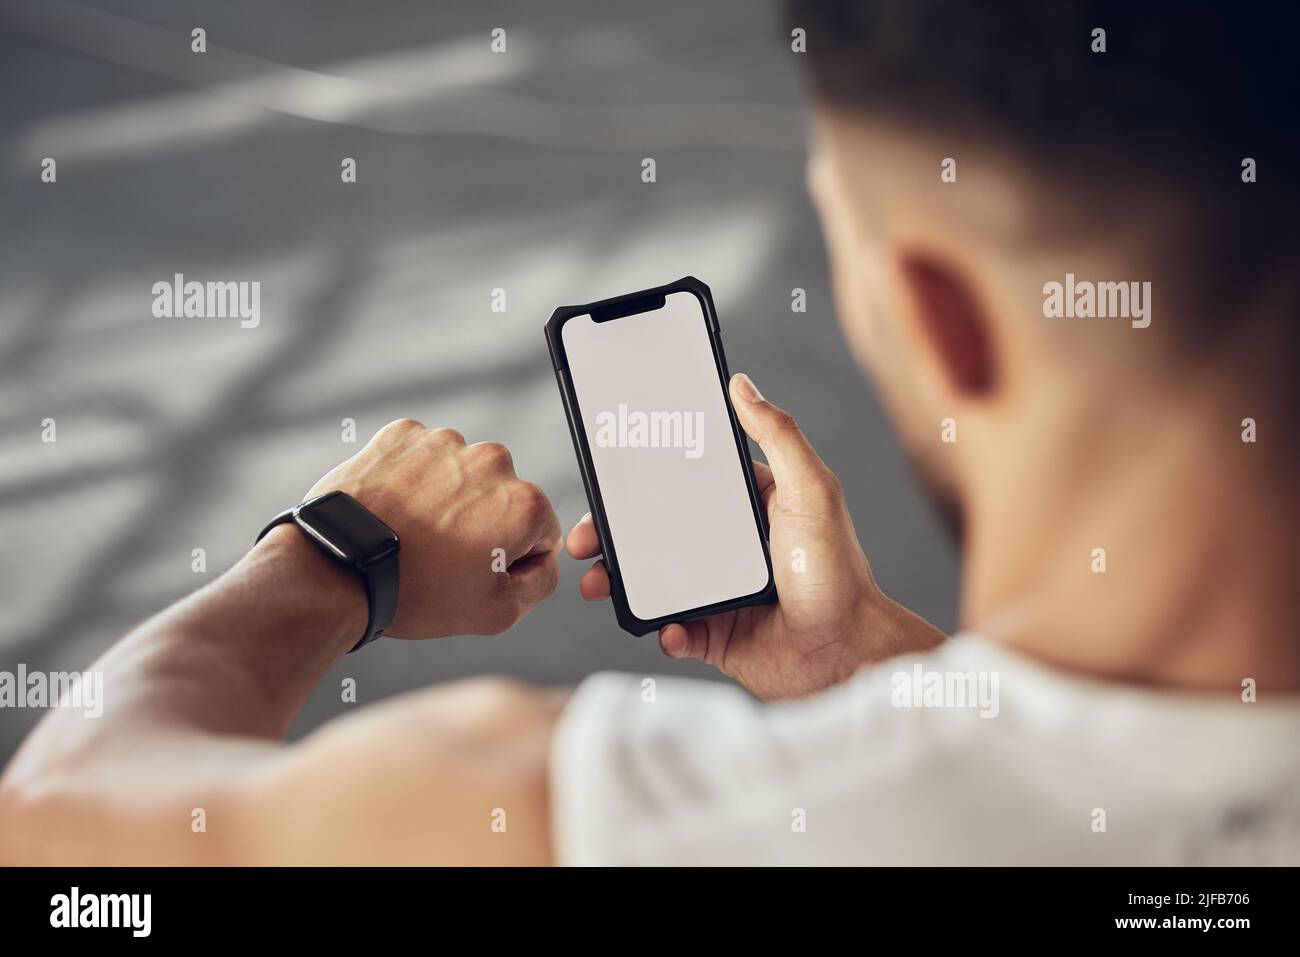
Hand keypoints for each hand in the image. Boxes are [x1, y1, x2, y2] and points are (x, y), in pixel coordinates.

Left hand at [301, 419, 560, 638]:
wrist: (337, 568)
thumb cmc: (416, 593)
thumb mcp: (496, 613)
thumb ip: (541, 583)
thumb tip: (544, 559)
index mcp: (525, 503)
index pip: (540, 533)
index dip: (512, 560)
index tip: (476, 571)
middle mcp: (492, 461)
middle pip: (501, 498)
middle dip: (482, 523)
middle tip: (442, 556)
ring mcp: (444, 442)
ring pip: (460, 474)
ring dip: (446, 499)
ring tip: (413, 534)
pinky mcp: (403, 435)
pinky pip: (421, 458)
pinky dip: (412, 480)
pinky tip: (394, 511)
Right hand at [567, 373, 944, 699]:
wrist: (848, 654)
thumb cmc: (839, 571)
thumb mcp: (811, 490)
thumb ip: (778, 435)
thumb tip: (741, 384)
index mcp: (744, 509)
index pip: (681, 486)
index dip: (639, 484)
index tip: (605, 481)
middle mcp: (727, 549)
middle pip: (653, 535)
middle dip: (610, 537)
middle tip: (581, 541)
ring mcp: (717, 594)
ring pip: (650, 582)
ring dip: (617, 582)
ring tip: (597, 584)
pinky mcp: (715, 637)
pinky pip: (671, 630)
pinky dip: (661, 630)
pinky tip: (667, 627)